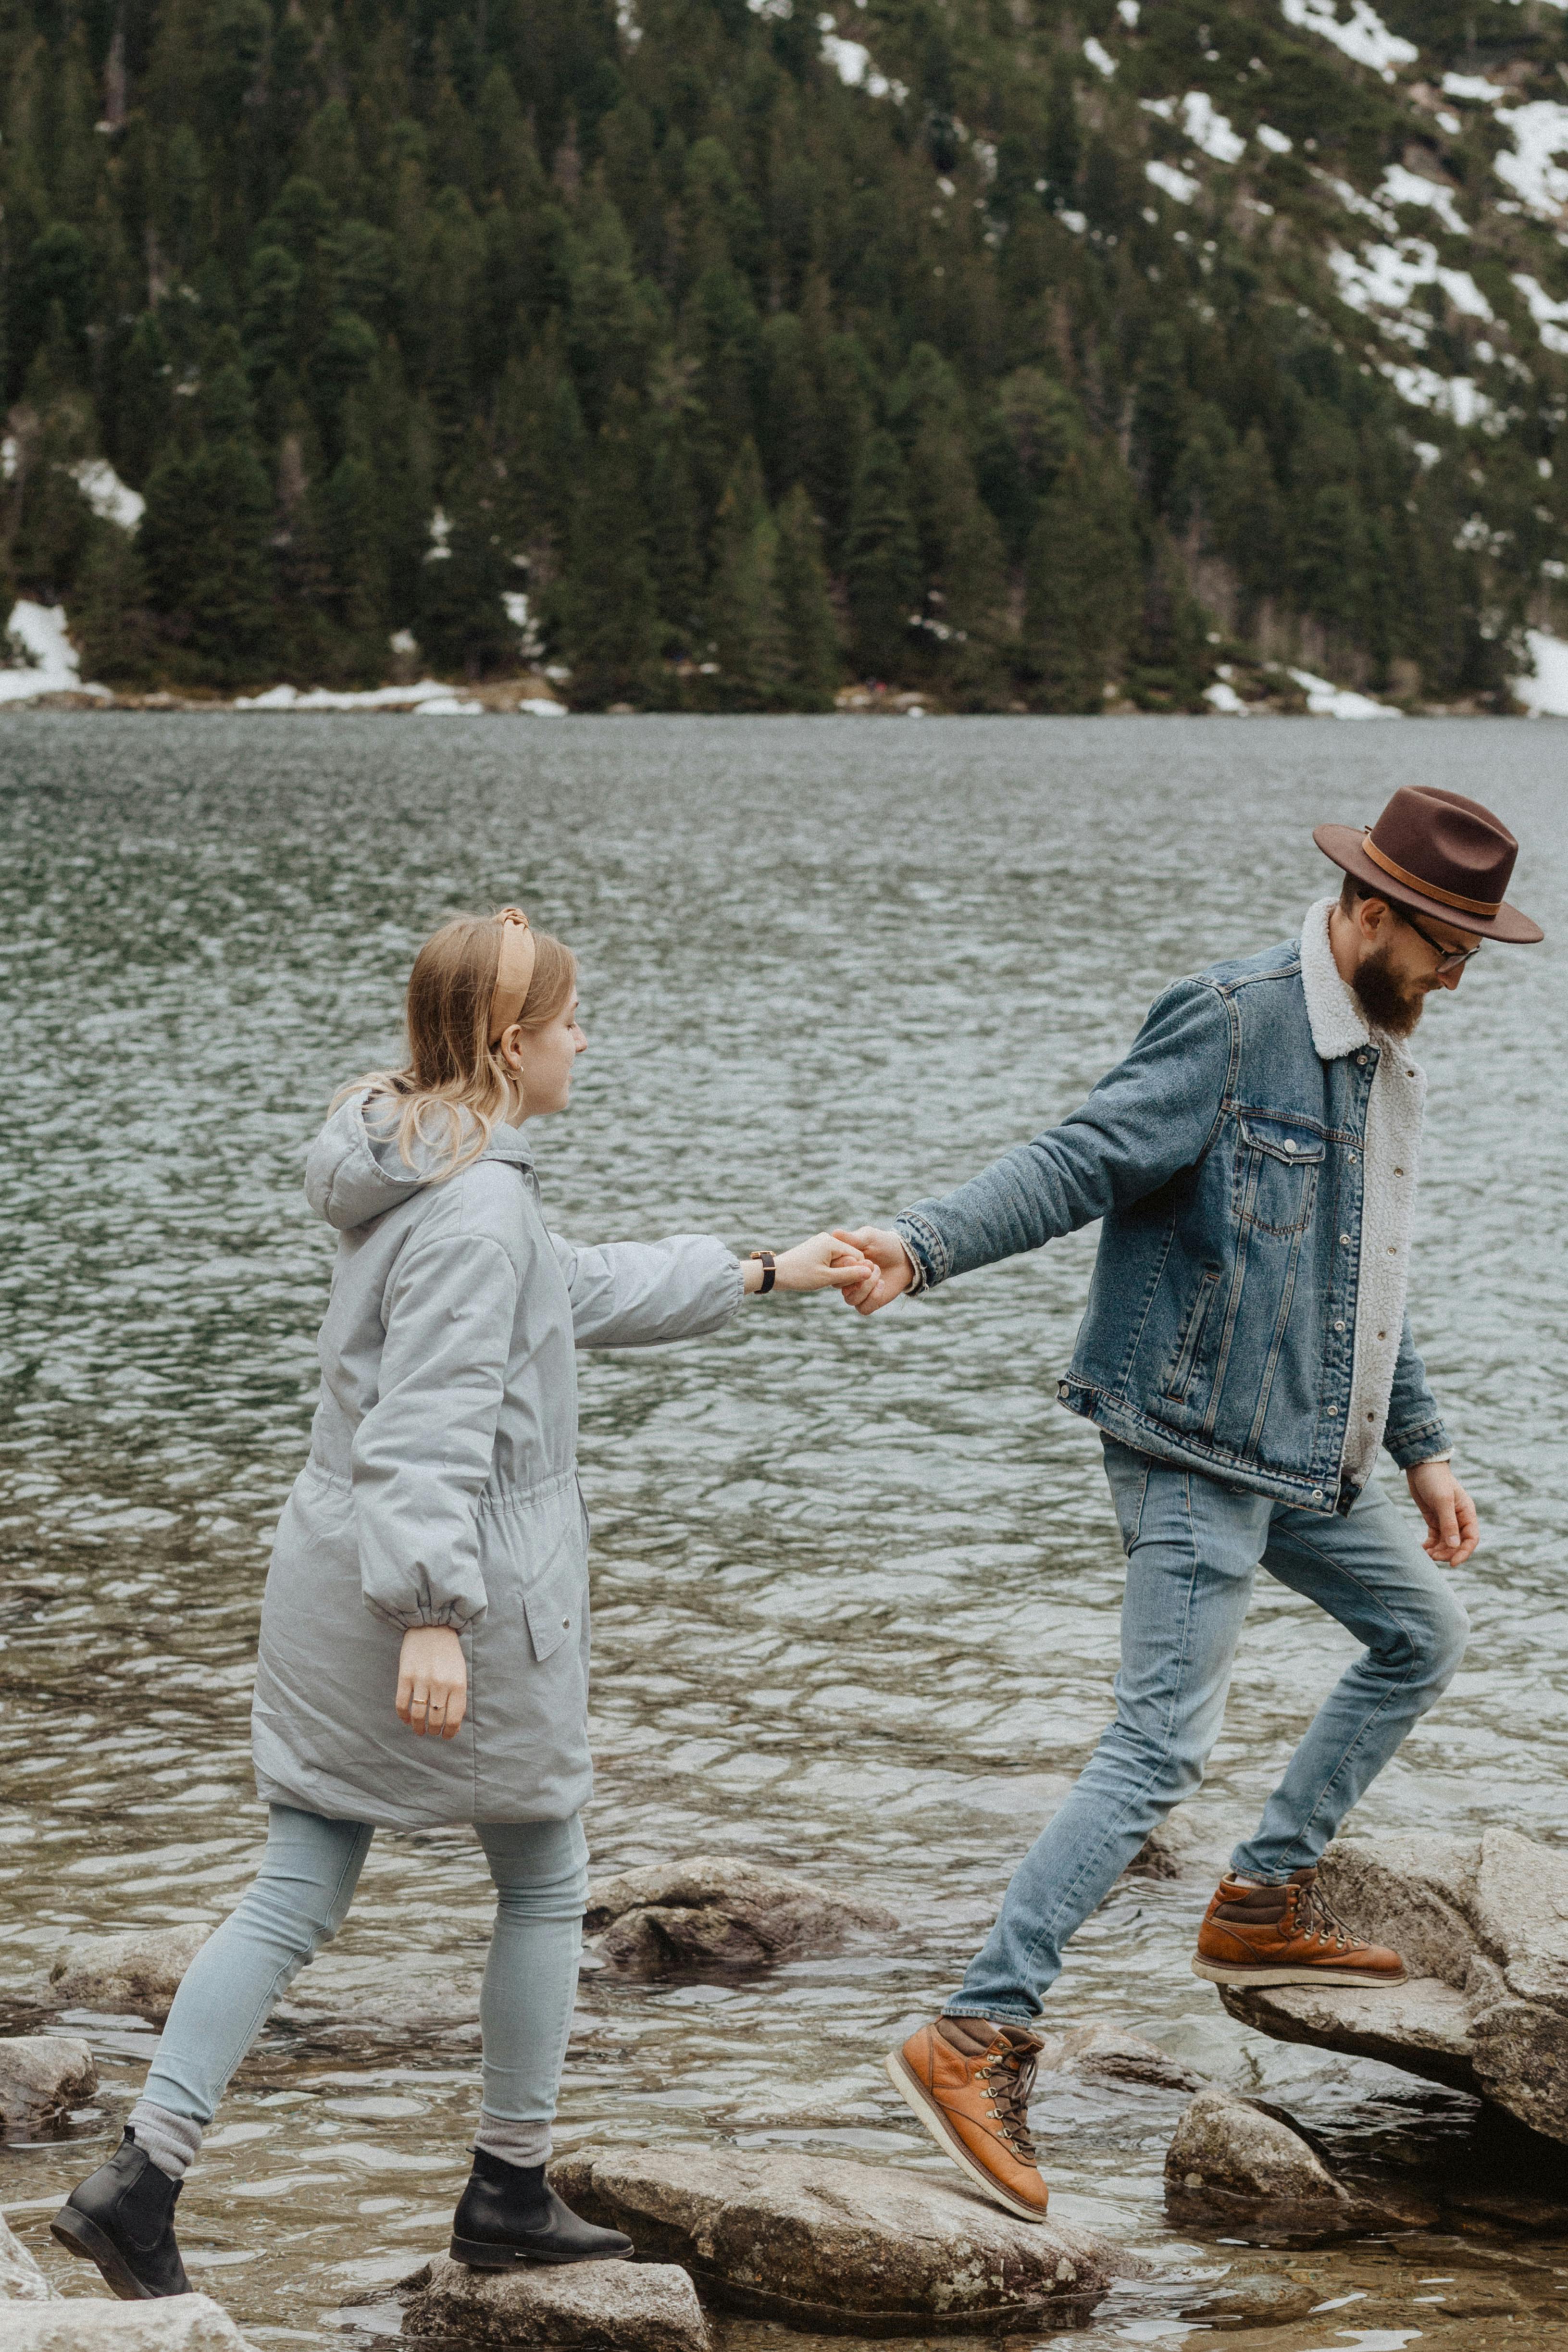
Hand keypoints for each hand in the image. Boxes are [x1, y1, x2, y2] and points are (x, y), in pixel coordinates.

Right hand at [396, 1625, 467, 1737]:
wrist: (432, 1626)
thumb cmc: (448, 1652)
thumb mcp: (460, 1672)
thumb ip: (457, 1695)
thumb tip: (452, 1722)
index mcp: (458, 1684)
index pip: (454, 1717)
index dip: (450, 1732)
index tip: (447, 1736)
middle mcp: (440, 1684)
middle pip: (435, 1719)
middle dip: (434, 1731)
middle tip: (432, 1732)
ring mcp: (421, 1680)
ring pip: (417, 1715)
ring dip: (418, 1727)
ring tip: (419, 1730)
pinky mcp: (405, 1676)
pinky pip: (401, 1704)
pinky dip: (403, 1716)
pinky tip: (406, 1719)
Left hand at [749, 1233, 873, 1293]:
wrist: (774, 1273)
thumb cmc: (799, 1275)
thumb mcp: (827, 1278)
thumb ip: (850, 1274)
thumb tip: (870, 1272)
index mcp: (832, 1242)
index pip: (858, 1256)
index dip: (856, 1272)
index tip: (846, 1284)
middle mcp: (828, 1238)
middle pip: (849, 1257)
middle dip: (845, 1273)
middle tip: (832, 1284)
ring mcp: (821, 1242)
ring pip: (840, 1259)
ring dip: (836, 1273)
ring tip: (823, 1280)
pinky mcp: (815, 1248)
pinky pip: (831, 1259)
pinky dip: (829, 1269)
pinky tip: (819, 1277)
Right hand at [832, 1226, 914, 1314]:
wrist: (903, 1258)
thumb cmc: (883, 1244)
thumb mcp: (869, 1237)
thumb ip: (853, 1238)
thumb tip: (835, 1232)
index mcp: (841, 1264)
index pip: (831, 1270)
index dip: (843, 1267)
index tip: (856, 1259)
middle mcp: (845, 1280)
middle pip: (839, 1286)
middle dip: (857, 1276)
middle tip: (872, 1264)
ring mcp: (856, 1293)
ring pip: (851, 1299)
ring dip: (867, 1286)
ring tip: (878, 1272)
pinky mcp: (868, 1303)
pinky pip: (863, 1309)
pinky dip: (873, 1297)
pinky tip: (882, 1284)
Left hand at [1406, 1461, 1478, 1566]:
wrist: (1420, 1466)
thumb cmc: (1435, 1479)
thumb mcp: (1442, 1501)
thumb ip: (1449, 1523)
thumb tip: (1454, 1546)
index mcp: (1467, 1513)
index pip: (1471, 1539)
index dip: (1464, 1553)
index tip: (1452, 1563)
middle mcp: (1459, 1518)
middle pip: (1458, 1544)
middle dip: (1447, 1553)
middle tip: (1432, 1557)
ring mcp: (1446, 1520)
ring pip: (1446, 1543)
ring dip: (1438, 1551)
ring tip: (1425, 1554)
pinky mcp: (1434, 1519)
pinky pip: (1435, 1538)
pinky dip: (1430, 1545)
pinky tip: (1422, 1549)